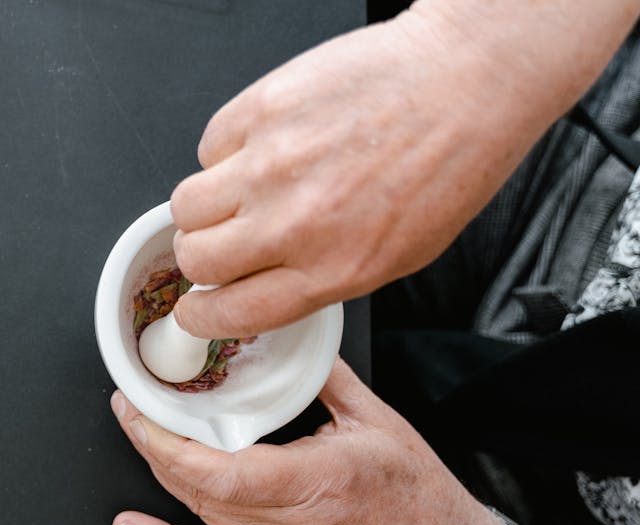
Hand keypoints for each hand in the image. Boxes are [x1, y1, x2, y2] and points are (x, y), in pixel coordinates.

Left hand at [109, 359, 503, 524]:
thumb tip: (289, 336)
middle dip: (154, 446)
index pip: (225, 473)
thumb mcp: (377, 420)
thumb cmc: (418, 494)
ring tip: (137, 435)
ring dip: (161, 474)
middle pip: (203, 490)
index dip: (172, 445)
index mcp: (320, 481)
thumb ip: (325, 376)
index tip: (144, 411)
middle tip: (129, 407)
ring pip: (202, 515)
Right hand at [169, 0, 639, 338]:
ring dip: (204, 207)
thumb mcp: (397, 255)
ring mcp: (270, 164)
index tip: (196, 309)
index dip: (202, 316)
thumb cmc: (448, 163)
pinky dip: (227, 150)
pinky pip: (209, 146)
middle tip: (221, 241)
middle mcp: (293, 224)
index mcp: (331, 270)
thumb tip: (266, 285)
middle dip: (201, 258)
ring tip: (240, 190)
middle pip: (196, 260)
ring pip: (185, 206)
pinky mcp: (260, 111)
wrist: (466, 81)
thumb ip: (321, 277)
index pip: (231, 313)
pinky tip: (266, 143)